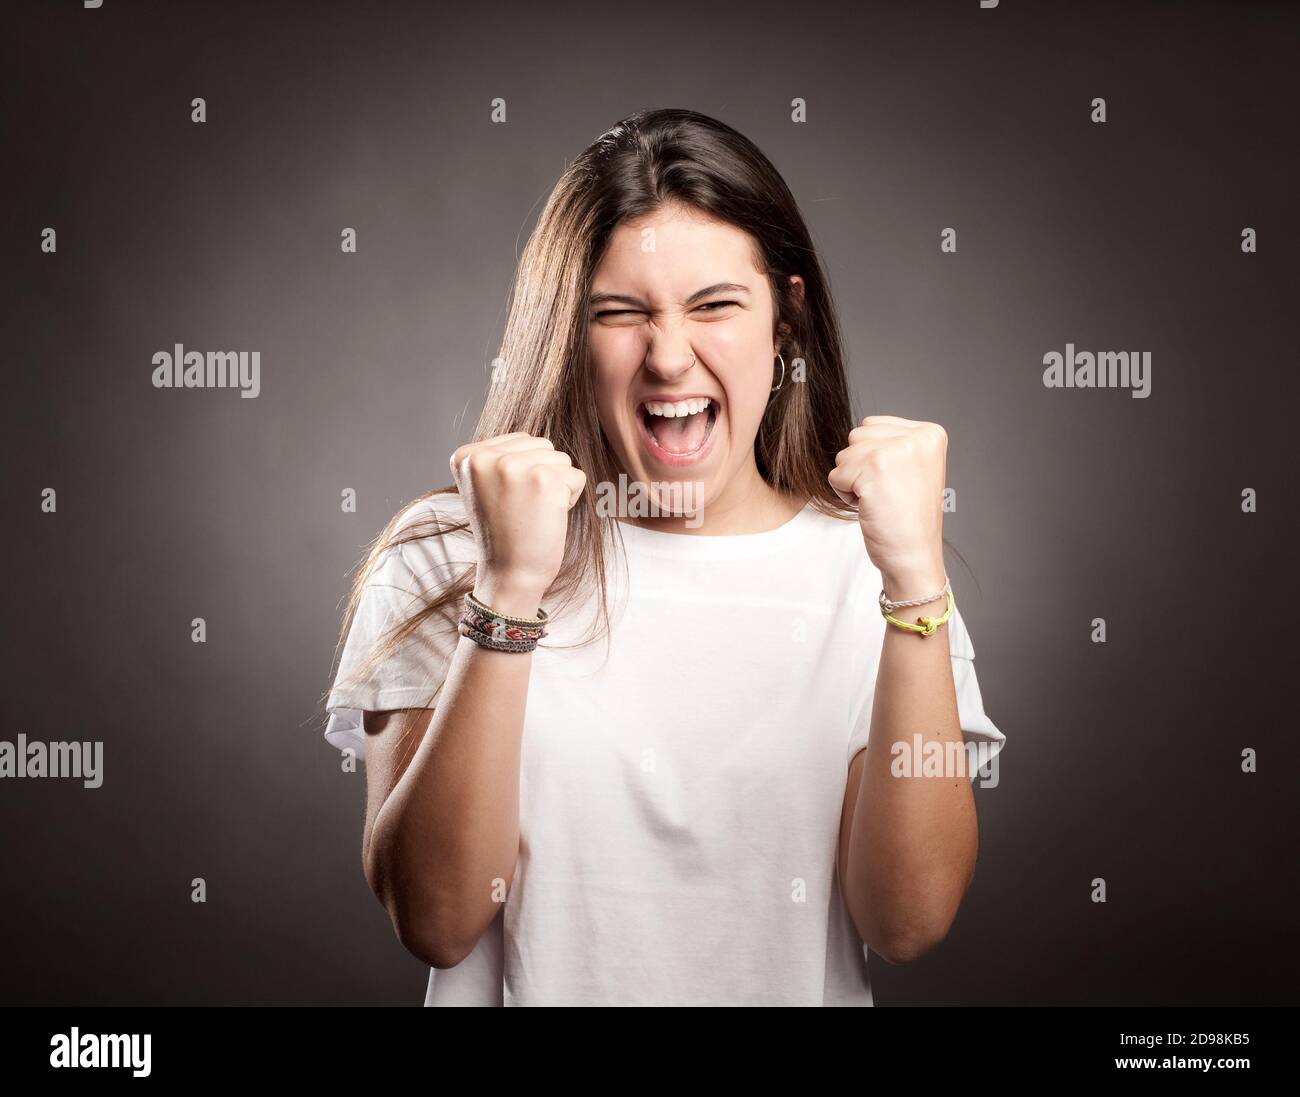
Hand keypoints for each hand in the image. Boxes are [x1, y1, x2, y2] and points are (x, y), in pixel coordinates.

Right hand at [449, 433, 586, 615]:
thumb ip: (500, 458)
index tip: (508, 501)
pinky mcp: (544, 481)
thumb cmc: (504, 532)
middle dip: (543, 476)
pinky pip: (576, 476)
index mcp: (466, 456)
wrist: (508, 574)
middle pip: (543, 445)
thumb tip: (534, 440)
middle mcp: (486, 457)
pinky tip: (547, 518)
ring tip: (534, 513)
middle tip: (523, 509)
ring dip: (557, 487)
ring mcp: (513, 467)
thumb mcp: (486, 487)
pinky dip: (570, 499)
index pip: (521, 440)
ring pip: (561, 459)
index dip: (525, 471)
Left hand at [827, 415, 947, 598]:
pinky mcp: (875, 469)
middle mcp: (917, 437)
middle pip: (856, 436)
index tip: (897, 483)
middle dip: (860, 467)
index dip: (872, 458)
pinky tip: (871, 508)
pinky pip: (836, 475)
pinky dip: (845, 496)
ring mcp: (896, 451)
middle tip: (887, 494)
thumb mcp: (913, 469)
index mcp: (930, 433)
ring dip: (852, 482)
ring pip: (844, 455)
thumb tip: (860, 432)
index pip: (872, 426)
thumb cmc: (908, 519)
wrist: (914, 556)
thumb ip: (892, 443)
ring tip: (880, 500)